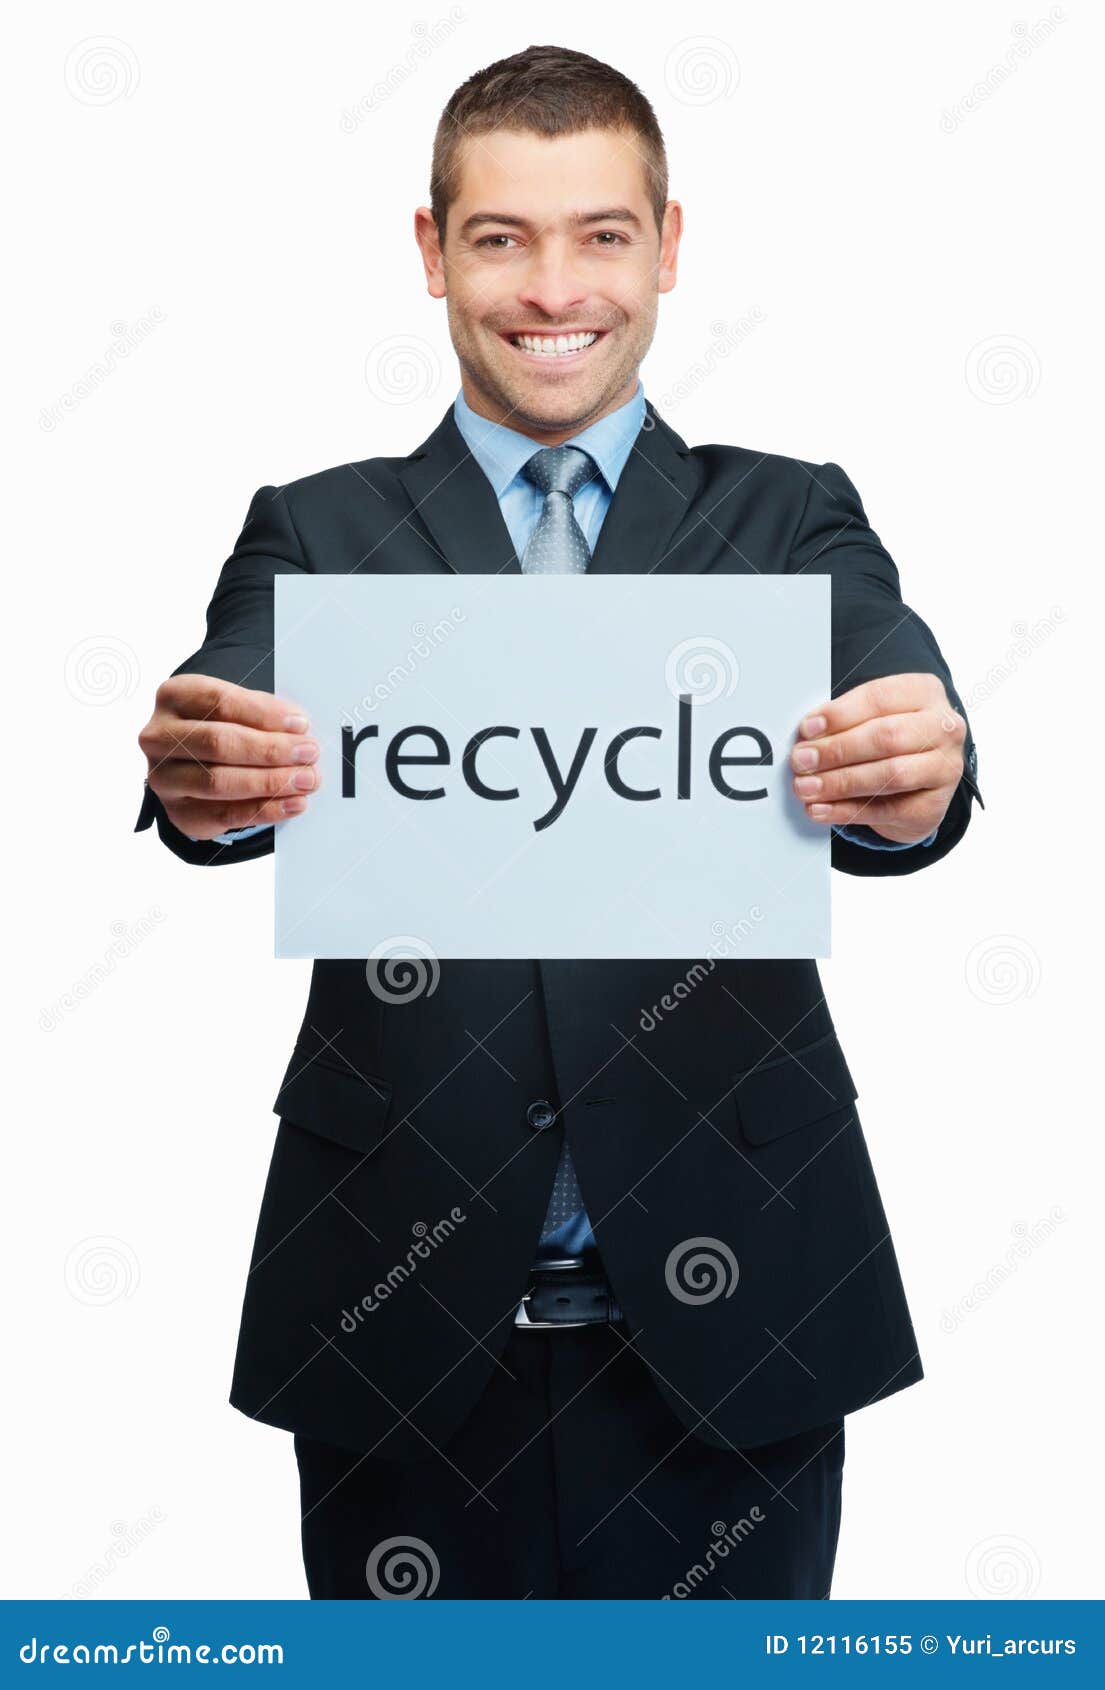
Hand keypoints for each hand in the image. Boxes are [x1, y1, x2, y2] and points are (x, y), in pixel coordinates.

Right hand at [137, 675, 320, 840]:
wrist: (192, 762)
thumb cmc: (221, 726)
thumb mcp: (236, 708)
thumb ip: (262, 714)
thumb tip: (299, 729)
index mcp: (175, 696)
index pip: (221, 702)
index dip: (264, 715)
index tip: (300, 725)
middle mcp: (159, 736)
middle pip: (218, 743)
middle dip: (270, 750)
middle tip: (308, 754)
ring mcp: (163, 777)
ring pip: (218, 781)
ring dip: (270, 782)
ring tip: (305, 780)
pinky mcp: (178, 812)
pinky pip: (225, 815)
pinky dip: (265, 810)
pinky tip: (293, 804)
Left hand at [790, 673, 965, 844]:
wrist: (922, 780)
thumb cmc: (889, 739)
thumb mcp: (871, 717)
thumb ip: (844, 722)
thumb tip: (806, 738)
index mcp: (924, 692)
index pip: (880, 699)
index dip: (840, 714)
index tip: (807, 729)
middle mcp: (943, 728)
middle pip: (886, 737)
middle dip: (837, 750)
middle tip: (802, 760)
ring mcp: (945, 768)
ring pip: (890, 775)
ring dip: (840, 782)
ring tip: (806, 787)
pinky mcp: (934, 805)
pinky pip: (886, 810)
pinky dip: (847, 811)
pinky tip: (820, 809)